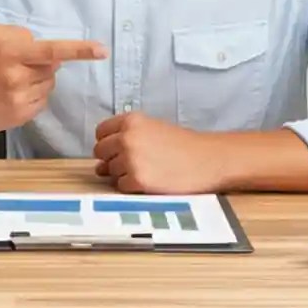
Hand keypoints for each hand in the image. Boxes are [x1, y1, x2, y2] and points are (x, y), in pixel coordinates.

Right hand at [0, 23, 107, 132]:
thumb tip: (38, 44)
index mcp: (9, 54)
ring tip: (11, 79)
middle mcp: (17, 78)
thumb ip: (16, 34)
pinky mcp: (19, 118)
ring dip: (38, 79)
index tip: (102, 50)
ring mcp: (19, 101)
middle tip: (20, 62)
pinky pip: (41, 102)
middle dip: (43, 62)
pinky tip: (10, 93)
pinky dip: (33, 95)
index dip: (79, 50)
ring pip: (48, 85)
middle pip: (52, 67)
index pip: (51, 51)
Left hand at [92, 112, 227, 193]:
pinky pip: (121, 186)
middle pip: (101, 152)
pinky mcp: (138, 180)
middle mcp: (127, 137)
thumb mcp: (152, 130)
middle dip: (112, 159)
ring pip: (110, 171)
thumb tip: (99, 167)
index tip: (120, 148)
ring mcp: (131, 159)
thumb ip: (124, 140)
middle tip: (135, 162)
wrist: (208, 159)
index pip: (100, 132)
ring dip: (124, 174)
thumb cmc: (182, 145)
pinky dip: (132, 187)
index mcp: (131, 120)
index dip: (108, 142)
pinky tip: (150, 181)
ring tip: (148, 170)